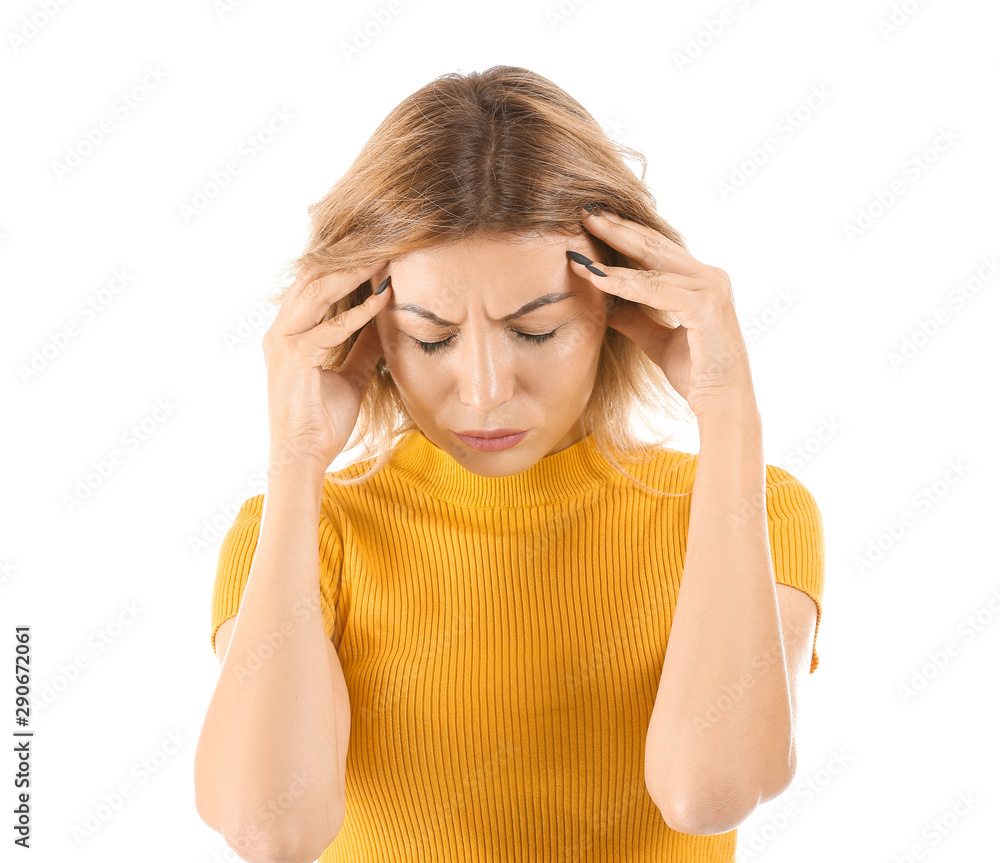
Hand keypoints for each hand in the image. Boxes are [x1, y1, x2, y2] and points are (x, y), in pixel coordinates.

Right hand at [262, 263, 392, 473]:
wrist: (303, 457)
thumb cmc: (321, 422)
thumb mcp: (350, 377)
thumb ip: (361, 348)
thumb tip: (380, 324)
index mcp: (289, 334)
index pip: (314, 287)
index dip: (344, 267)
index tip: (377, 253)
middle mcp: (280, 332)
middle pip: (313, 279)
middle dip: (348, 259)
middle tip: (384, 243)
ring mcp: (284, 343)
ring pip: (318, 292)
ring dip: (354, 273)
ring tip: (384, 258)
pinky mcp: (295, 357)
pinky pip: (332, 327)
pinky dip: (359, 312)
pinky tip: (383, 300)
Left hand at [569, 207, 756, 420]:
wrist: (722, 405)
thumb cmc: (697, 374)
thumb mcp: (657, 341)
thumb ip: (636, 318)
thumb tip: (608, 303)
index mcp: (701, 282)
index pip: (657, 251)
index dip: (625, 235)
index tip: (593, 223)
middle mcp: (710, 278)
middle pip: (654, 245)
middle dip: (617, 228)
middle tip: (585, 212)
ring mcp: (711, 289)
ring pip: (652, 265)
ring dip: (613, 254)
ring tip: (582, 243)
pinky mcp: (706, 306)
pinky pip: (656, 290)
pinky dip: (624, 283)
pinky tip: (598, 278)